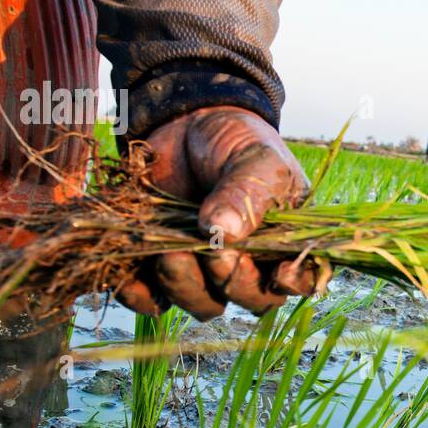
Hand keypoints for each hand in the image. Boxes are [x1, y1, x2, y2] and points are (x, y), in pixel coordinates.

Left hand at [115, 106, 331, 319]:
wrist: (184, 122)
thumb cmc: (235, 140)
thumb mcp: (254, 158)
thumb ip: (246, 194)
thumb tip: (225, 235)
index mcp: (284, 240)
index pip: (297, 279)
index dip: (292, 284)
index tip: (279, 272)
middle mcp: (249, 263)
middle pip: (249, 300)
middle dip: (232, 280)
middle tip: (215, 250)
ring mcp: (204, 270)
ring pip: (203, 305)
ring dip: (186, 287)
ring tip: (170, 253)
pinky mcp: (161, 268)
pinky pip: (152, 300)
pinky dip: (140, 296)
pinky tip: (129, 277)